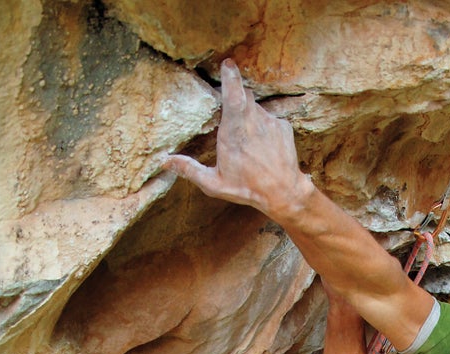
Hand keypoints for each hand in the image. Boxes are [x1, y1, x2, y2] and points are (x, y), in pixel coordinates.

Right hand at [163, 60, 311, 217]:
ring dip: (250, 118)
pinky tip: (264, 147)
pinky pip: (271, 119)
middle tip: (233, 119)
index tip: (227, 64)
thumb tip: (165, 161)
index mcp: (234, 130)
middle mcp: (253, 121)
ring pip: (256, 108)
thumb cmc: (247, 189)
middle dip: (237, 100)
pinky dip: (265, 128)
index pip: (232, 94)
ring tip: (250, 142)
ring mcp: (270, 121)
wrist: (284, 193)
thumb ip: (189, 169)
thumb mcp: (214, 183)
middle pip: (243, 96)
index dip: (230, 77)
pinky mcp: (284, 126)